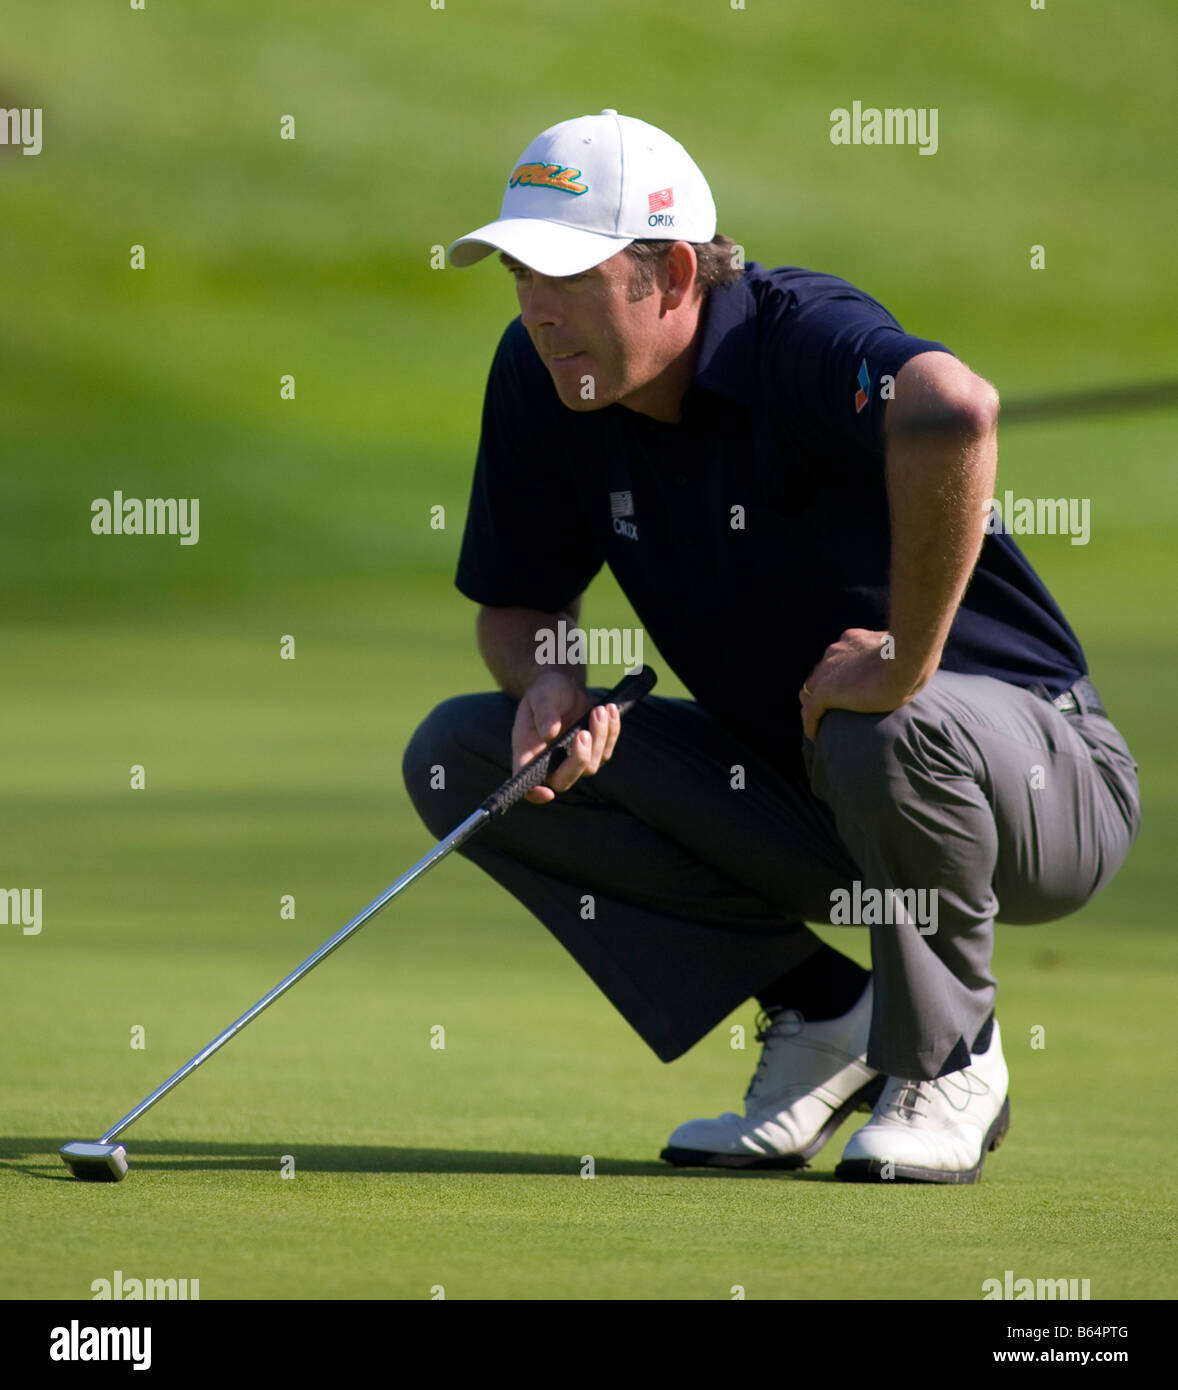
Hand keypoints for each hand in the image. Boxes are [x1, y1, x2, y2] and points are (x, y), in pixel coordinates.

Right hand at [512, 671, 620, 803]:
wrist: (562, 686)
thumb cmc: (545, 691)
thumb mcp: (541, 695)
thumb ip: (544, 712)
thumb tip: (549, 732)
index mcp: (528, 752)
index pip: (527, 783)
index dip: (536, 794)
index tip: (548, 793)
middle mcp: (549, 762)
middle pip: (564, 780)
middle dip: (578, 759)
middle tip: (583, 733)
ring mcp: (573, 760)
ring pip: (591, 765)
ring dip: (598, 738)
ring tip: (598, 710)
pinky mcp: (594, 751)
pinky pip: (607, 750)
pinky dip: (611, 731)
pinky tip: (609, 710)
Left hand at [799, 628, 927, 740]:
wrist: (907, 659)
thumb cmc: (916, 655)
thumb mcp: (905, 651)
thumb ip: (898, 654)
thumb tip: (916, 662)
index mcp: (854, 640)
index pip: (838, 658)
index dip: (839, 673)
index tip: (847, 687)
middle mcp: (837, 651)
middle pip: (821, 673)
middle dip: (823, 688)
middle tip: (832, 707)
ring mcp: (829, 671)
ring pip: (810, 691)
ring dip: (814, 706)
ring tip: (821, 723)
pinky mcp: (827, 691)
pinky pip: (811, 711)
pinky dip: (811, 724)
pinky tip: (815, 736)